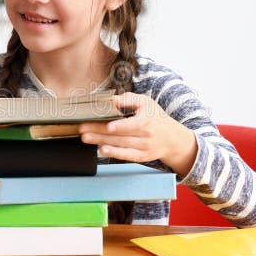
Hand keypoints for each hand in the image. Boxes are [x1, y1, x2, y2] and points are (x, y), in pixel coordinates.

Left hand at [78, 92, 197, 176]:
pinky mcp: (141, 157)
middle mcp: (145, 136)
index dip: (119, 126)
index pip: (131, 125)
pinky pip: (126, 156)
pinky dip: (114, 154)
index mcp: (147, 121)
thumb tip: (112, 99)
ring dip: (101, 142)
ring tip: (86, 138)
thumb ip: (129, 99)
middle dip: (99, 132)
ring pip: (120, 145)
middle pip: (120, 135)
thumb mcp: (146, 103)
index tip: (106, 126)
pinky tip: (101, 151)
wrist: (172, 139)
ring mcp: (143, 148)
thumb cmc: (156, 117)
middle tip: (82, 129)